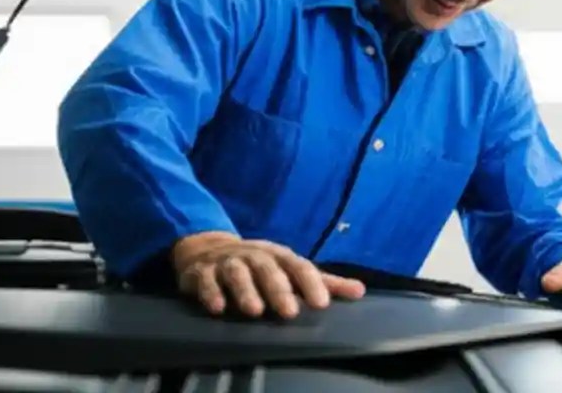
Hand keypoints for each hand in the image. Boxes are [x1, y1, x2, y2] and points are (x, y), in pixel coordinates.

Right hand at [172, 232, 365, 318]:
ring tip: (254, 311)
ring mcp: (227, 262)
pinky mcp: (202, 273)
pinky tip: (218, 308)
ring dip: (245, 291)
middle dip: (278, 289)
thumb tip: (360, 291)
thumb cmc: (261, 265)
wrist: (210, 250)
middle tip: (289, 312)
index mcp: (279, 255)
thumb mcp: (291, 270)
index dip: (311, 284)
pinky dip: (211, 293)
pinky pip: (205, 281)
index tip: (322, 304)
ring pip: (237, 274)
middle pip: (268, 269)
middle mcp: (254, 256)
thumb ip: (323, 282)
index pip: (299, 267)